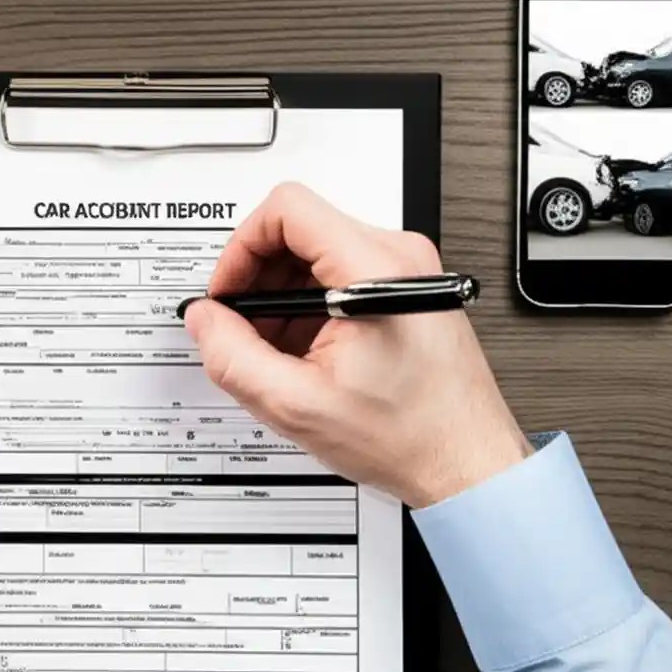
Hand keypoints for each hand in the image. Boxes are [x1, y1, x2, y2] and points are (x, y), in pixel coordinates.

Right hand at [184, 184, 532, 506]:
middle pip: (300, 227)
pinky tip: (304, 351)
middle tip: (241, 324)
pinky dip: (309, 307)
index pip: (287, 209)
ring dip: (282, 295)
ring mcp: (408, 271)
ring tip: (274, 347)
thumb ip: (234, 356)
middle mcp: (398, 257)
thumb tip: (205, 320)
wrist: (466, 462)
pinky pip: (341, 275)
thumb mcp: (298, 404)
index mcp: (375, 269)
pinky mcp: (408, 289)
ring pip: (318, 252)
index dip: (241, 246)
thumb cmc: (410, 436)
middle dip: (258, 276)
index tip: (228, 290)